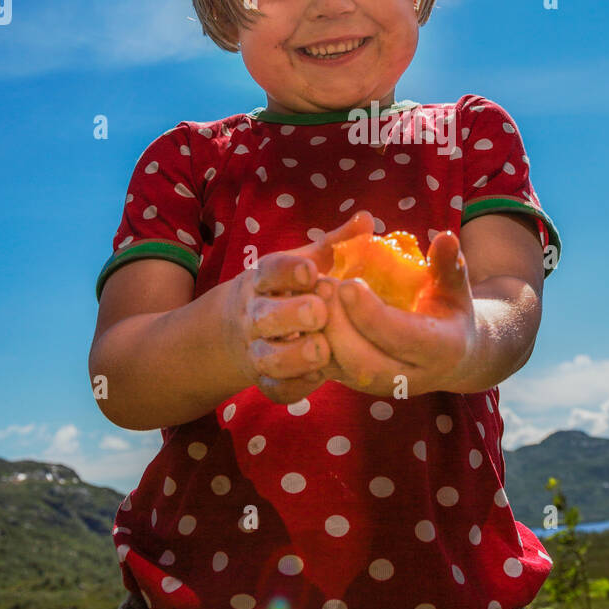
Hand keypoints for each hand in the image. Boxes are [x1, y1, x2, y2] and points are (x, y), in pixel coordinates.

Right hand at [226, 210, 375, 402]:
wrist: (242, 328)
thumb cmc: (288, 289)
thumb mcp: (304, 262)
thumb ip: (334, 243)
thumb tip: (366, 219)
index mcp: (265, 280)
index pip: (270, 271)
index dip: (288, 272)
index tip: (310, 271)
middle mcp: (255, 314)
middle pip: (264, 317)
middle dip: (290, 315)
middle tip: (318, 313)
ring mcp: (257, 349)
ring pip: (267, 357)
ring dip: (293, 356)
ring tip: (322, 350)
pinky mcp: (264, 379)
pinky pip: (273, 389)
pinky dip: (293, 387)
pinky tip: (318, 378)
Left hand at [317, 231, 477, 397]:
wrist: (450, 358)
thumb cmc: (450, 311)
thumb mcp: (455, 287)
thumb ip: (449, 264)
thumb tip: (445, 236)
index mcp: (441, 349)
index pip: (402, 337)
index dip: (372, 313)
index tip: (348, 283)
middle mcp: (412, 376)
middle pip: (365, 361)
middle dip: (339, 324)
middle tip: (321, 284)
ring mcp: (383, 385)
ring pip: (344, 370)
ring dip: (322, 333)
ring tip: (311, 294)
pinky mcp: (361, 385)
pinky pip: (332, 372)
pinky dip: (315, 344)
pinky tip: (306, 312)